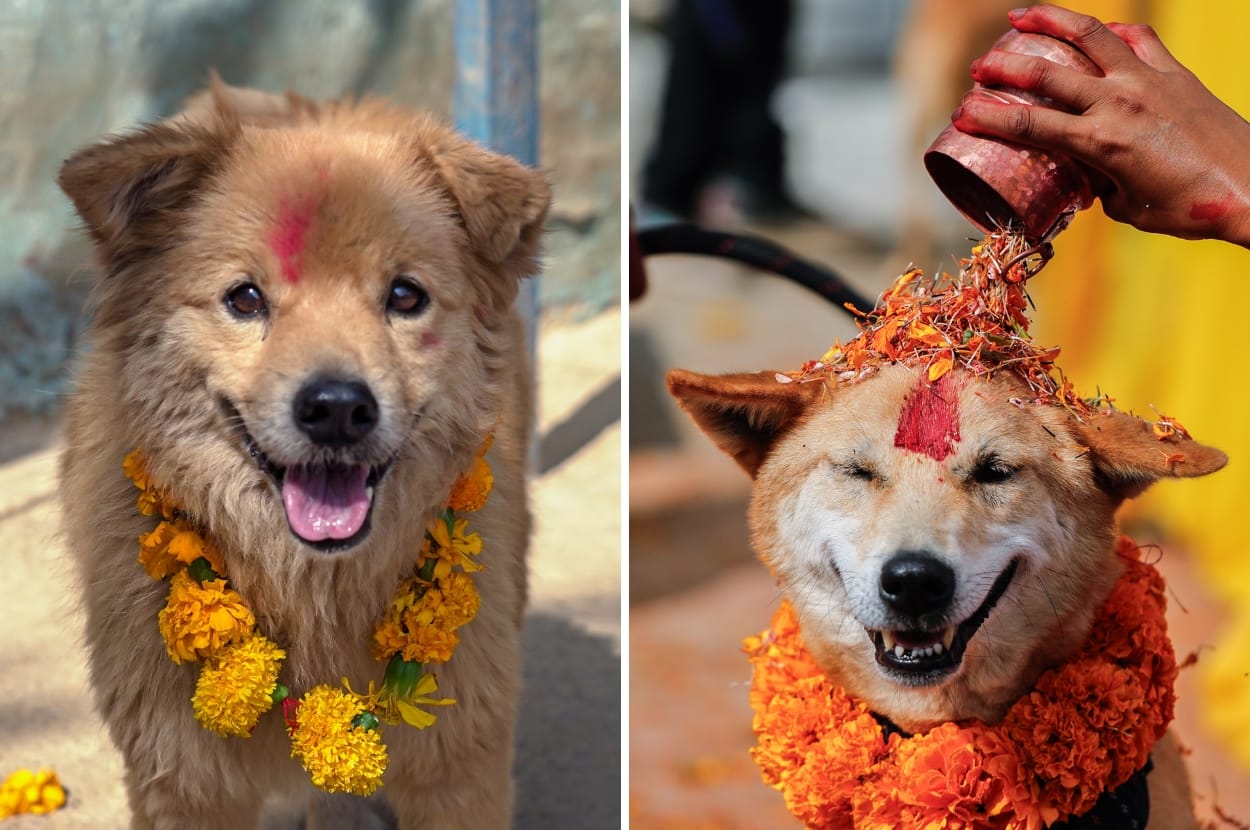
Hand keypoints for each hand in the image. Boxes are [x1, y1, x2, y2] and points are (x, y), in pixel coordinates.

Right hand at [952, 4, 1249, 246]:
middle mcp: (1120, 103)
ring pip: (1090, 36)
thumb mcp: (1127, 209)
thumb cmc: (1190, 210)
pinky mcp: (1175, 73)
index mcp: (1102, 143)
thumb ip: (1100, 185)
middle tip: (979, 69)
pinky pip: (1137, 39)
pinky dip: (1111, 32)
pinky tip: (1095, 31)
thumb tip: (1088, 175)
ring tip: (1020, 14)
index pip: (1028, 125)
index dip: (987, 118)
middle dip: (1004, 68)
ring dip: (1050, 20)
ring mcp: (1149, 81)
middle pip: (1047, 74)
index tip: (961, 114)